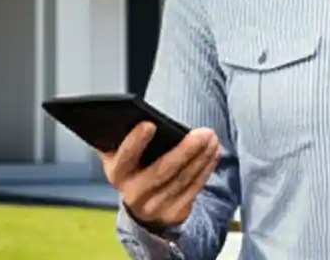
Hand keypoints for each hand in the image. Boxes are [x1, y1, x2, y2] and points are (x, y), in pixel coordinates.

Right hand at [99, 121, 220, 230]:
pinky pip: (193, 190)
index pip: (125, 157)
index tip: (150, 124)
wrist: (141, 203)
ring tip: (212, 139)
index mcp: (116, 173)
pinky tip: (212, 154)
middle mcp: (132, 194)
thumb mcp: (123, 154)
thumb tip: (143, 116)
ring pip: (182, 180)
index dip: (135, 142)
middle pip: (162, 171)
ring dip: (201, 158)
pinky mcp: (173, 214)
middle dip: (185, 150)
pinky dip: (205, 170)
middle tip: (204, 133)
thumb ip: (127, 138)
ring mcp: (153, 207)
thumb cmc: (134, 165)